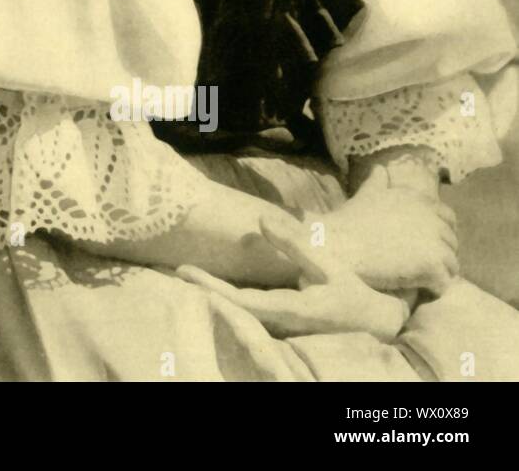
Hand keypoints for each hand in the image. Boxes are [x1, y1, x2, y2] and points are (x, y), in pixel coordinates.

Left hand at [177, 214, 409, 342]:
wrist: (375, 325)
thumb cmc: (351, 292)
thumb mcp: (327, 265)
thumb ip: (294, 244)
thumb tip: (261, 221)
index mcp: (291, 310)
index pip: (243, 301)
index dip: (212, 288)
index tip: (186, 272)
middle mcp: (280, 325)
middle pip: (233, 309)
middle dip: (205, 290)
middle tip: (177, 270)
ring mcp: (279, 331)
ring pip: (238, 315)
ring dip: (213, 295)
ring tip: (186, 274)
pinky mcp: (279, 328)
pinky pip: (248, 315)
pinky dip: (228, 299)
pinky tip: (211, 285)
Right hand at [320, 181, 458, 294]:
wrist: (337, 245)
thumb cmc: (349, 222)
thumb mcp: (365, 195)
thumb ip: (378, 182)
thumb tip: (380, 168)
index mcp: (421, 200)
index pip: (448, 218)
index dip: (438, 234)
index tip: (422, 246)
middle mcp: (433, 218)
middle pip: (451, 244)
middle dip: (438, 255)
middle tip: (415, 266)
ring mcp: (435, 242)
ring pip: (451, 266)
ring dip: (436, 274)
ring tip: (416, 280)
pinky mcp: (432, 266)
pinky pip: (443, 284)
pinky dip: (432, 289)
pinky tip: (415, 288)